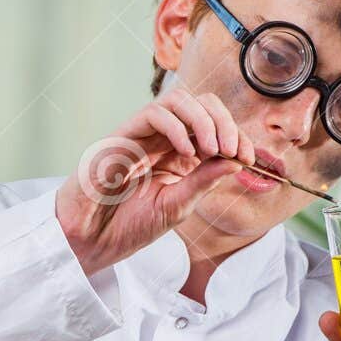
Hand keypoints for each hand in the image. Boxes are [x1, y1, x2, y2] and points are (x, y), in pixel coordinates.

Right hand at [55, 87, 255, 275]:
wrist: (91, 240)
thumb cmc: (128, 225)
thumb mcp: (178, 205)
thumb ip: (204, 181)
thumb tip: (236, 161)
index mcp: (178, 154)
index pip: (214, 125)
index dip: (237, 135)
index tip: (249, 158)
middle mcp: (162, 139)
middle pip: (201, 103)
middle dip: (225, 122)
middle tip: (234, 150)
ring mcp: (142, 135)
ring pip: (179, 100)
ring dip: (204, 120)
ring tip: (212, 149)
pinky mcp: (123, 136)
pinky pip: (154, 113)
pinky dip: (177, 127)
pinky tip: (187, 153)